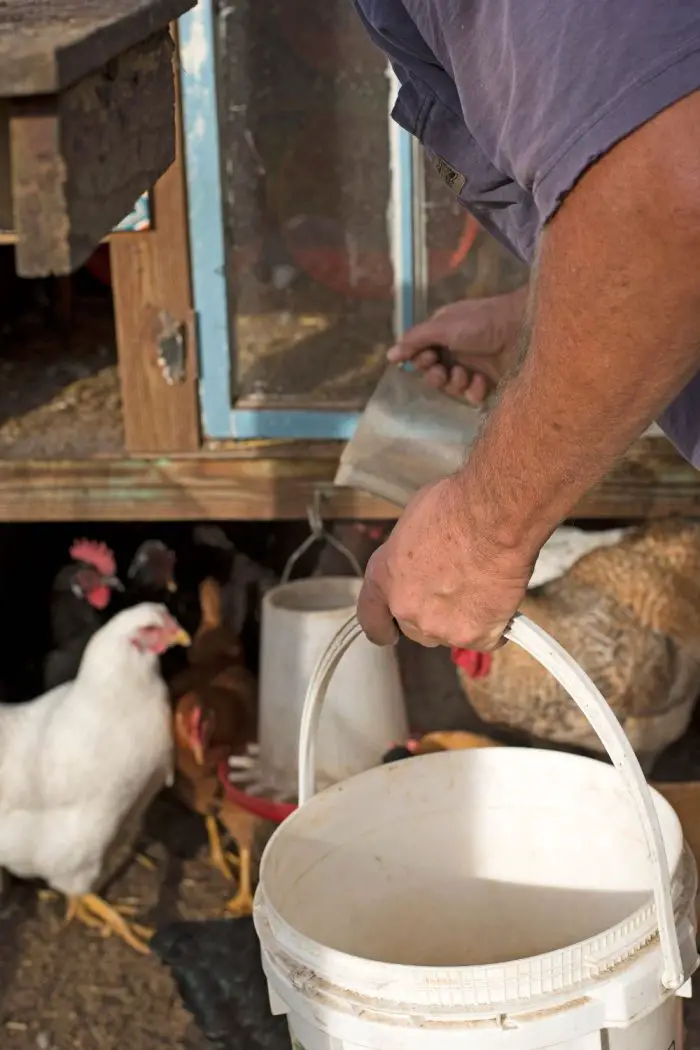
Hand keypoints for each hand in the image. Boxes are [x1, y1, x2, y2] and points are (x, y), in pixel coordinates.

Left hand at [357, 474, 533, 649]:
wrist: (496, 517)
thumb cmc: (454, 506)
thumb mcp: (412, 524)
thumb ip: (409, 556)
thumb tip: (420, 560)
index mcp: (384, 578)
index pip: (371, 618)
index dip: (382, 626)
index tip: (389, 631)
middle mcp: (407, 609)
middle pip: (415, 628)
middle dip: (431, 614)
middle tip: (454, 590)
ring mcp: (441, 627)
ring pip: (450, 634)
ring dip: (462, 619)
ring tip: (481, 588)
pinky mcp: (476, 636)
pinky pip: (485, 638)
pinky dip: (493, 625)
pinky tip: (500, 601)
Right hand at [386, 287, 527, 403]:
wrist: (522, 328)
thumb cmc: (481, 322)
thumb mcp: (442, 325)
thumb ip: (415, 340)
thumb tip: (389, 355)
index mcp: (443, 335)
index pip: (421, 356)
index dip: (420, 361)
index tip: (428, 357)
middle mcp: (456, 352)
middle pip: (434, 375)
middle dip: (435, 376)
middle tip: (443, 370)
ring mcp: (473, 368)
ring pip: (452, 388)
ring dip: (455, 383)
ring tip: (465, 374)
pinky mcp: (490, 383)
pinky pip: (472, 396)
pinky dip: (474, 391)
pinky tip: (481, 381)